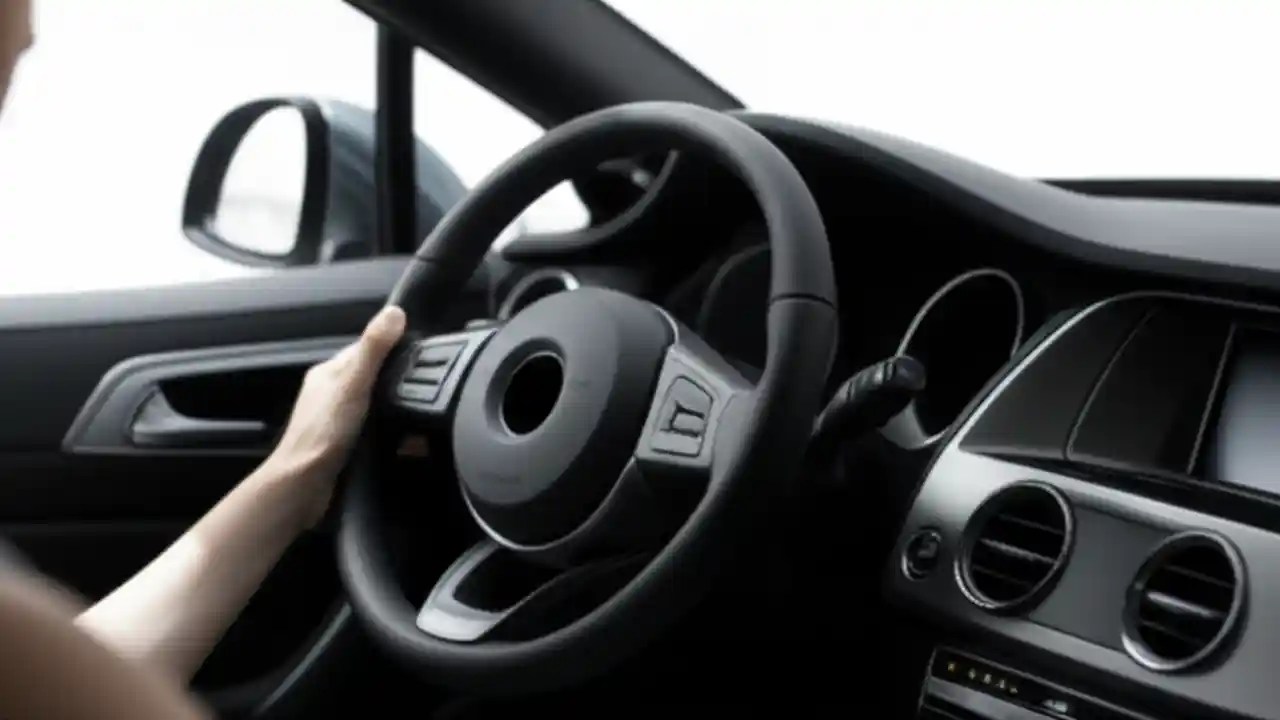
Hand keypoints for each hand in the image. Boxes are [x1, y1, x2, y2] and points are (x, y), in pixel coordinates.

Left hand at [267, 305, 405, 526]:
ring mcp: (336, 420)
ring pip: (376, 406)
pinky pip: (376, 432)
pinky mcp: (344, 445)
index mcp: (329, 372)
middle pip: (374, 378)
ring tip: (420, 419)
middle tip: (425, 392)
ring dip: (397, 412)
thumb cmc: (324, 433)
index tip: (420, 355)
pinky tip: (406, 444)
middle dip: (398, 384)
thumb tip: (395, 312)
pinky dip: (393, 436)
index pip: (367, 348)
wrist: (304, 485)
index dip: (393, 347)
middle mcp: (330, 393)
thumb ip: (374, 348)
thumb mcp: (354, 383)